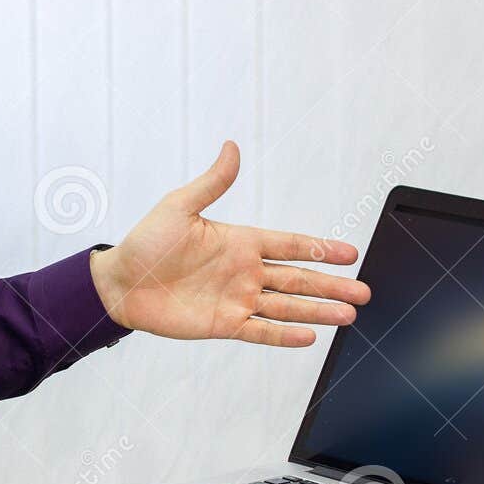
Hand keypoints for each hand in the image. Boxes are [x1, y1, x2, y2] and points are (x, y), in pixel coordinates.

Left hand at [88, 141, 370, 345]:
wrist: (119, 284)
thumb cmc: (145, 244)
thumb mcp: (180, 207)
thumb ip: (212, 182)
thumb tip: (231, 147)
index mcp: (240, 241)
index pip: (291, 245)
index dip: (321, 249)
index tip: (351, 253)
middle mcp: (244, 272)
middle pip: (299, 279)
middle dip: (332, 286)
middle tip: (364, 292)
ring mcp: (236, 299)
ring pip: (287, 306)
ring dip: (318, 311)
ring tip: (349, 316)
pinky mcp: (223, 324)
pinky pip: (261, 331)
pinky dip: (285, 335)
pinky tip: (310, 336)